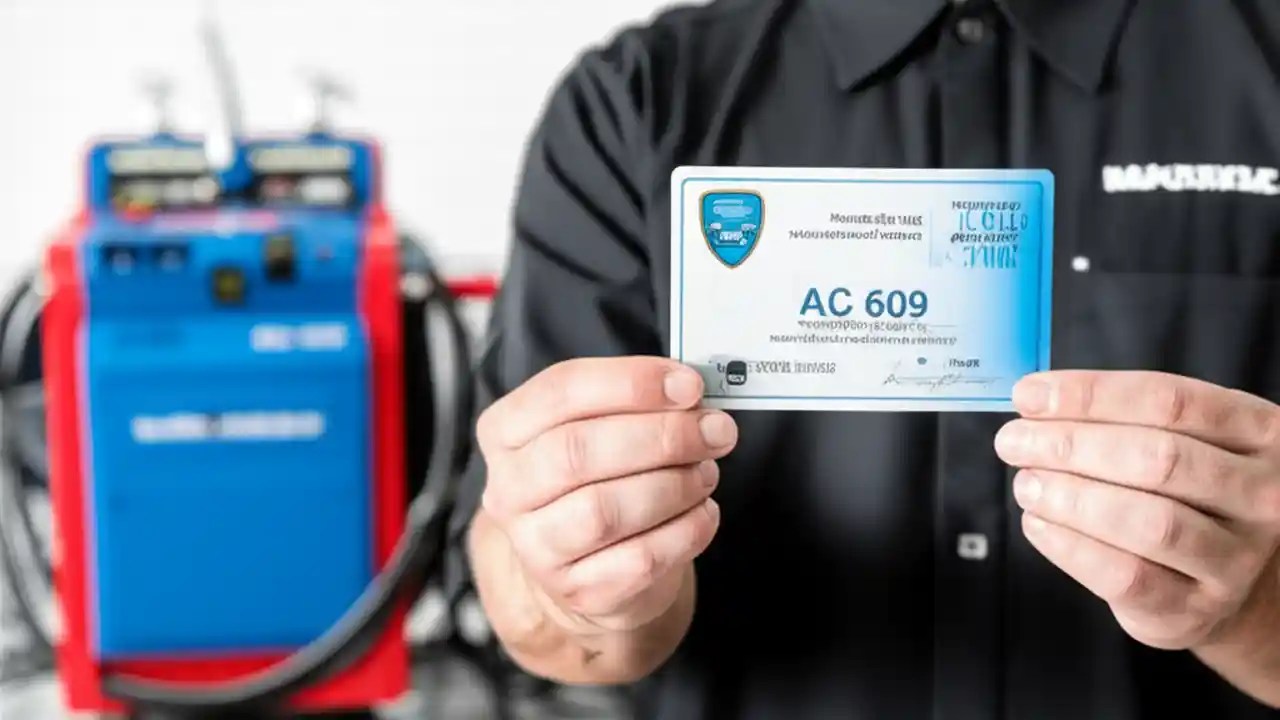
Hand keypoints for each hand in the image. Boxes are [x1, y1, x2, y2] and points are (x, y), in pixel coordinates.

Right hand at [476, 356, 735, 635]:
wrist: (587, 564)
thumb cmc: (598, 478)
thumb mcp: (602, 427)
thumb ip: (635, 402)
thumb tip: (690, 391)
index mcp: (506, 431)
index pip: (560, 392)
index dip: (630, 384)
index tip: (688, 386)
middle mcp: (509, 490)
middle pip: (578, 452)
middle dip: (661, 436)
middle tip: (715, 431)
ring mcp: (537, 548)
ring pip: (604, 510)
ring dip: (673, 485)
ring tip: (706, 473)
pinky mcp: (578, 591)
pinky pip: (639, 559)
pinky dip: (685, 530)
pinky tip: (704, 512)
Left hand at [995, 370, 1279, 650]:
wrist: (1224, 578)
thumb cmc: (1187, 492)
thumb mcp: (1179, 439)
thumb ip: (1117, 416)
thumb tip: (1034, 400)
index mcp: (1258, 432)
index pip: (1168, 400)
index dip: (1089, 395)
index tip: (1027, 396)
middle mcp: (1263, 495)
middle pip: (1157, 458)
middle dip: (1070, 445)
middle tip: (1012, 442)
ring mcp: (1236, 558)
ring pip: (1147, 521)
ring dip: (1068, 497)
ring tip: (1025, 483)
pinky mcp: (1195, 608)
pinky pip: (1125, 575)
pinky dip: (1069, 545)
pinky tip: (1038, 522)